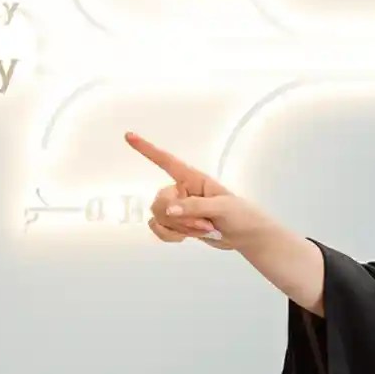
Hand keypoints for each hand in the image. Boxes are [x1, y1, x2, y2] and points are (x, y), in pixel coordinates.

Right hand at [125, 131, 273, 250]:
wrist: (245, 236)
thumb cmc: (240, 214)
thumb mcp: (222, 208)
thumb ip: (195, 207)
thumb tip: (168, 210)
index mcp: (193, 178)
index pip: (166, 161)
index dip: (147, 149)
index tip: (129, 135)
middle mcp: (181, 190)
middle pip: (159, 201)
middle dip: (179, 218)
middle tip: (205, 224)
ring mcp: (177, 207)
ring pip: (158, 217)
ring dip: (180, 228)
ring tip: (204, 229)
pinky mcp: (176, 223)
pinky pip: (158, 229)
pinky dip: (170, 236)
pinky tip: (187, 238)